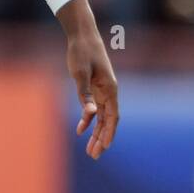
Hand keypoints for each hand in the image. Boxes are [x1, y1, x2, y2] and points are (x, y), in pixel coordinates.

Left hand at [56, 0, 119, 159]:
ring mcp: (102, 91)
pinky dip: (88, 120)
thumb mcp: (80, 74)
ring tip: (90, 151)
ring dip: (96, 133)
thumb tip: (91, 114)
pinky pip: (93, 109)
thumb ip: (85, 95)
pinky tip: (81, 131)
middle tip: (95, 156)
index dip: (109, 134)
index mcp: (110, 89)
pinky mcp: (94, 88)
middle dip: (102, 139)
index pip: (113, 117)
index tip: (105, 148)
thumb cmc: (81, 53)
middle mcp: (109, 92)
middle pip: (108, 121)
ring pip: (102, 117)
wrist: (82, 36)